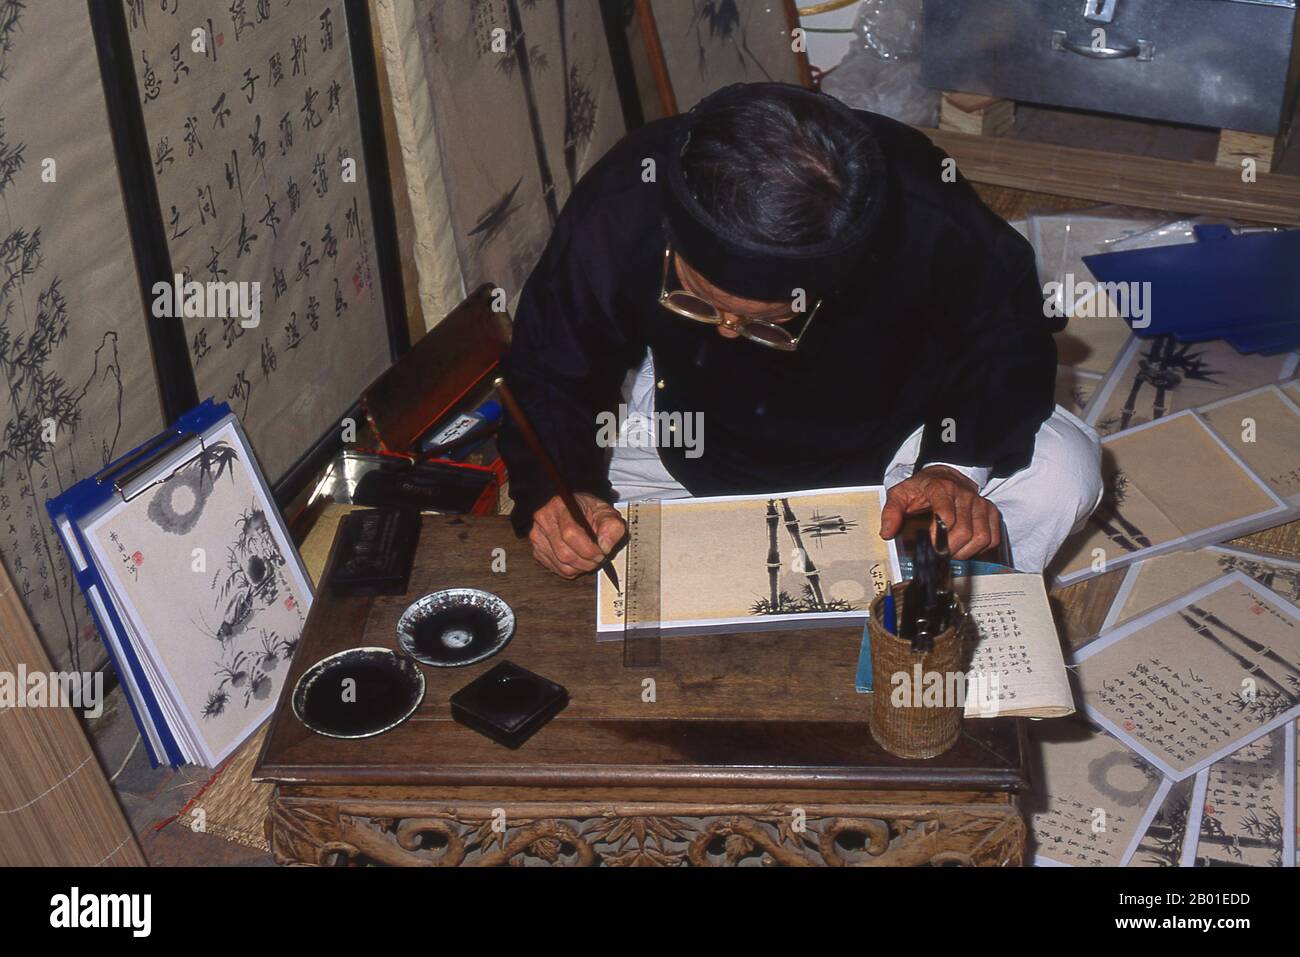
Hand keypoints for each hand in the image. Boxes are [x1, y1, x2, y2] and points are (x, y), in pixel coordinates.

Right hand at [529, 492, 626, 578]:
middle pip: (565, 553)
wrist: (573, 510)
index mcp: (560, 505)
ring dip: (581, 567)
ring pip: (561, 564)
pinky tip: (578, 559)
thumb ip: (611, 526)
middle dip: (587, 561)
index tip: (601, 552)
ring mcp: (538, 536)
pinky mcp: (538, 551)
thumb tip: (605, 546)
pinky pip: (557, 569)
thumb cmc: (587, 509)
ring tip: (589, 558)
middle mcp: (544, 520)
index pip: (570, 534)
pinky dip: (572, 569)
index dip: (589, 549)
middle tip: (598, 558)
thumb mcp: (605, 511)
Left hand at [879, 465, 1001, 560]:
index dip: (938, 537)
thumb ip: (891, 511)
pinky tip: (966, 547)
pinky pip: (992, 538)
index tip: (931, 546)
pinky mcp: (990, 510)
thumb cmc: (921, 488)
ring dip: (965, 551)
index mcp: (940, 488)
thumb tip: (887, 532)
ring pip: (980, 537)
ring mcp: (979, 502)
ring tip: (951, 551)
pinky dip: (980, 549)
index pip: (945, 516)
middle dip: (950, 549)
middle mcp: (964, 494)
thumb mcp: (900, 494)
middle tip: (939, 553)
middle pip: (964, 532)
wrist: (944, 475)